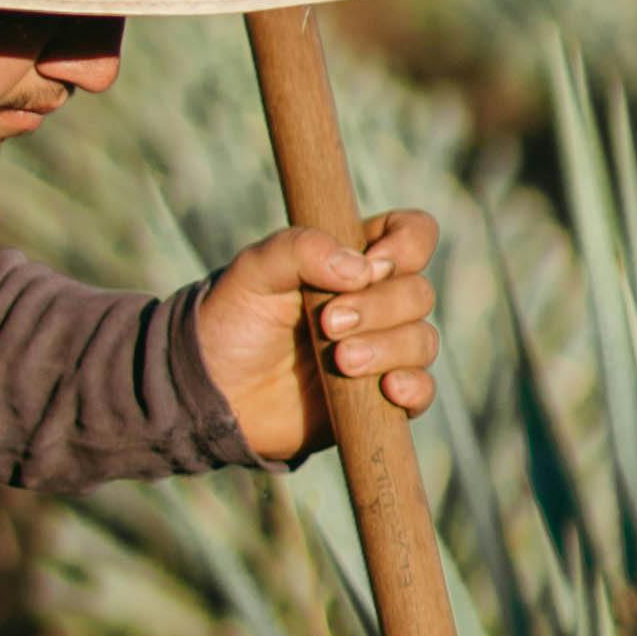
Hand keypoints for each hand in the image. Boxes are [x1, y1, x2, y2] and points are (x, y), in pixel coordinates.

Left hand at [198, 206, 440, 466]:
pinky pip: (423, 391)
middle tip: (327, 324)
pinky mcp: (380, 399)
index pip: (412, 235)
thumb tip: (364, 270)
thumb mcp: (254, 271)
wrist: (213, 393)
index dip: (406, 245)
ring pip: (422, 341)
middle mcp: (376, 303)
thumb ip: (302, 250)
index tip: (372, 263)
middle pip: (418, 293)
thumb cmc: (232, 323)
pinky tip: (387, 389)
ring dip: (387, 348)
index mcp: (354, 261)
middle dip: (378, 307)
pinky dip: (414, 387)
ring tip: (341, 361)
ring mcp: (382, 351)